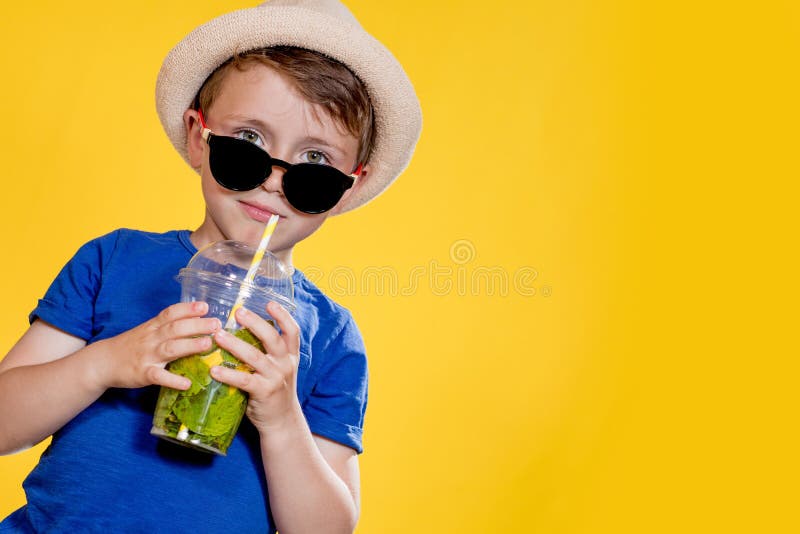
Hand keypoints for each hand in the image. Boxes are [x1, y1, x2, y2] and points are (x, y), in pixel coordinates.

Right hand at [97, 301, 220, 389]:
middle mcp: (151, 339)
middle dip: (197, 325)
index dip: (188, 309)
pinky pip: (159, 377)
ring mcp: (147, 356)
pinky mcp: (142, 374)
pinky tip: (187, 383)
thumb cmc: (131, 345)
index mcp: (153, 327)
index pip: (171, 313)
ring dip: (189, 346)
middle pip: (175, 329)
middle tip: (216, 324)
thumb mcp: (148, 330)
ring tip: (207, 344)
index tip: (205, 306)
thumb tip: (198, 320)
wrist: (102, 362)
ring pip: (170, 349)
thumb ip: (168, 325)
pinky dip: (173, 380)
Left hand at [209, 301, 301, 432]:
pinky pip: (244, 380)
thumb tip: (237, 332)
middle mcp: (286, 364)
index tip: (269, 303)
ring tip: (218, 336)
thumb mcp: (278, 369)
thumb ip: (265, 353)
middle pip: (273, 338)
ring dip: (235, 345)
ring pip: (255, 356)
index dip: (282, 316)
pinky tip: (214, 369)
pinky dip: (228, 374)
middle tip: (238, 312)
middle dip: (255, 323)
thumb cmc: (273, 391)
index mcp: (290, 356)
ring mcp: (276, 378)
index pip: (292, 331)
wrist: (282, 421)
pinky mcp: (264, 392)